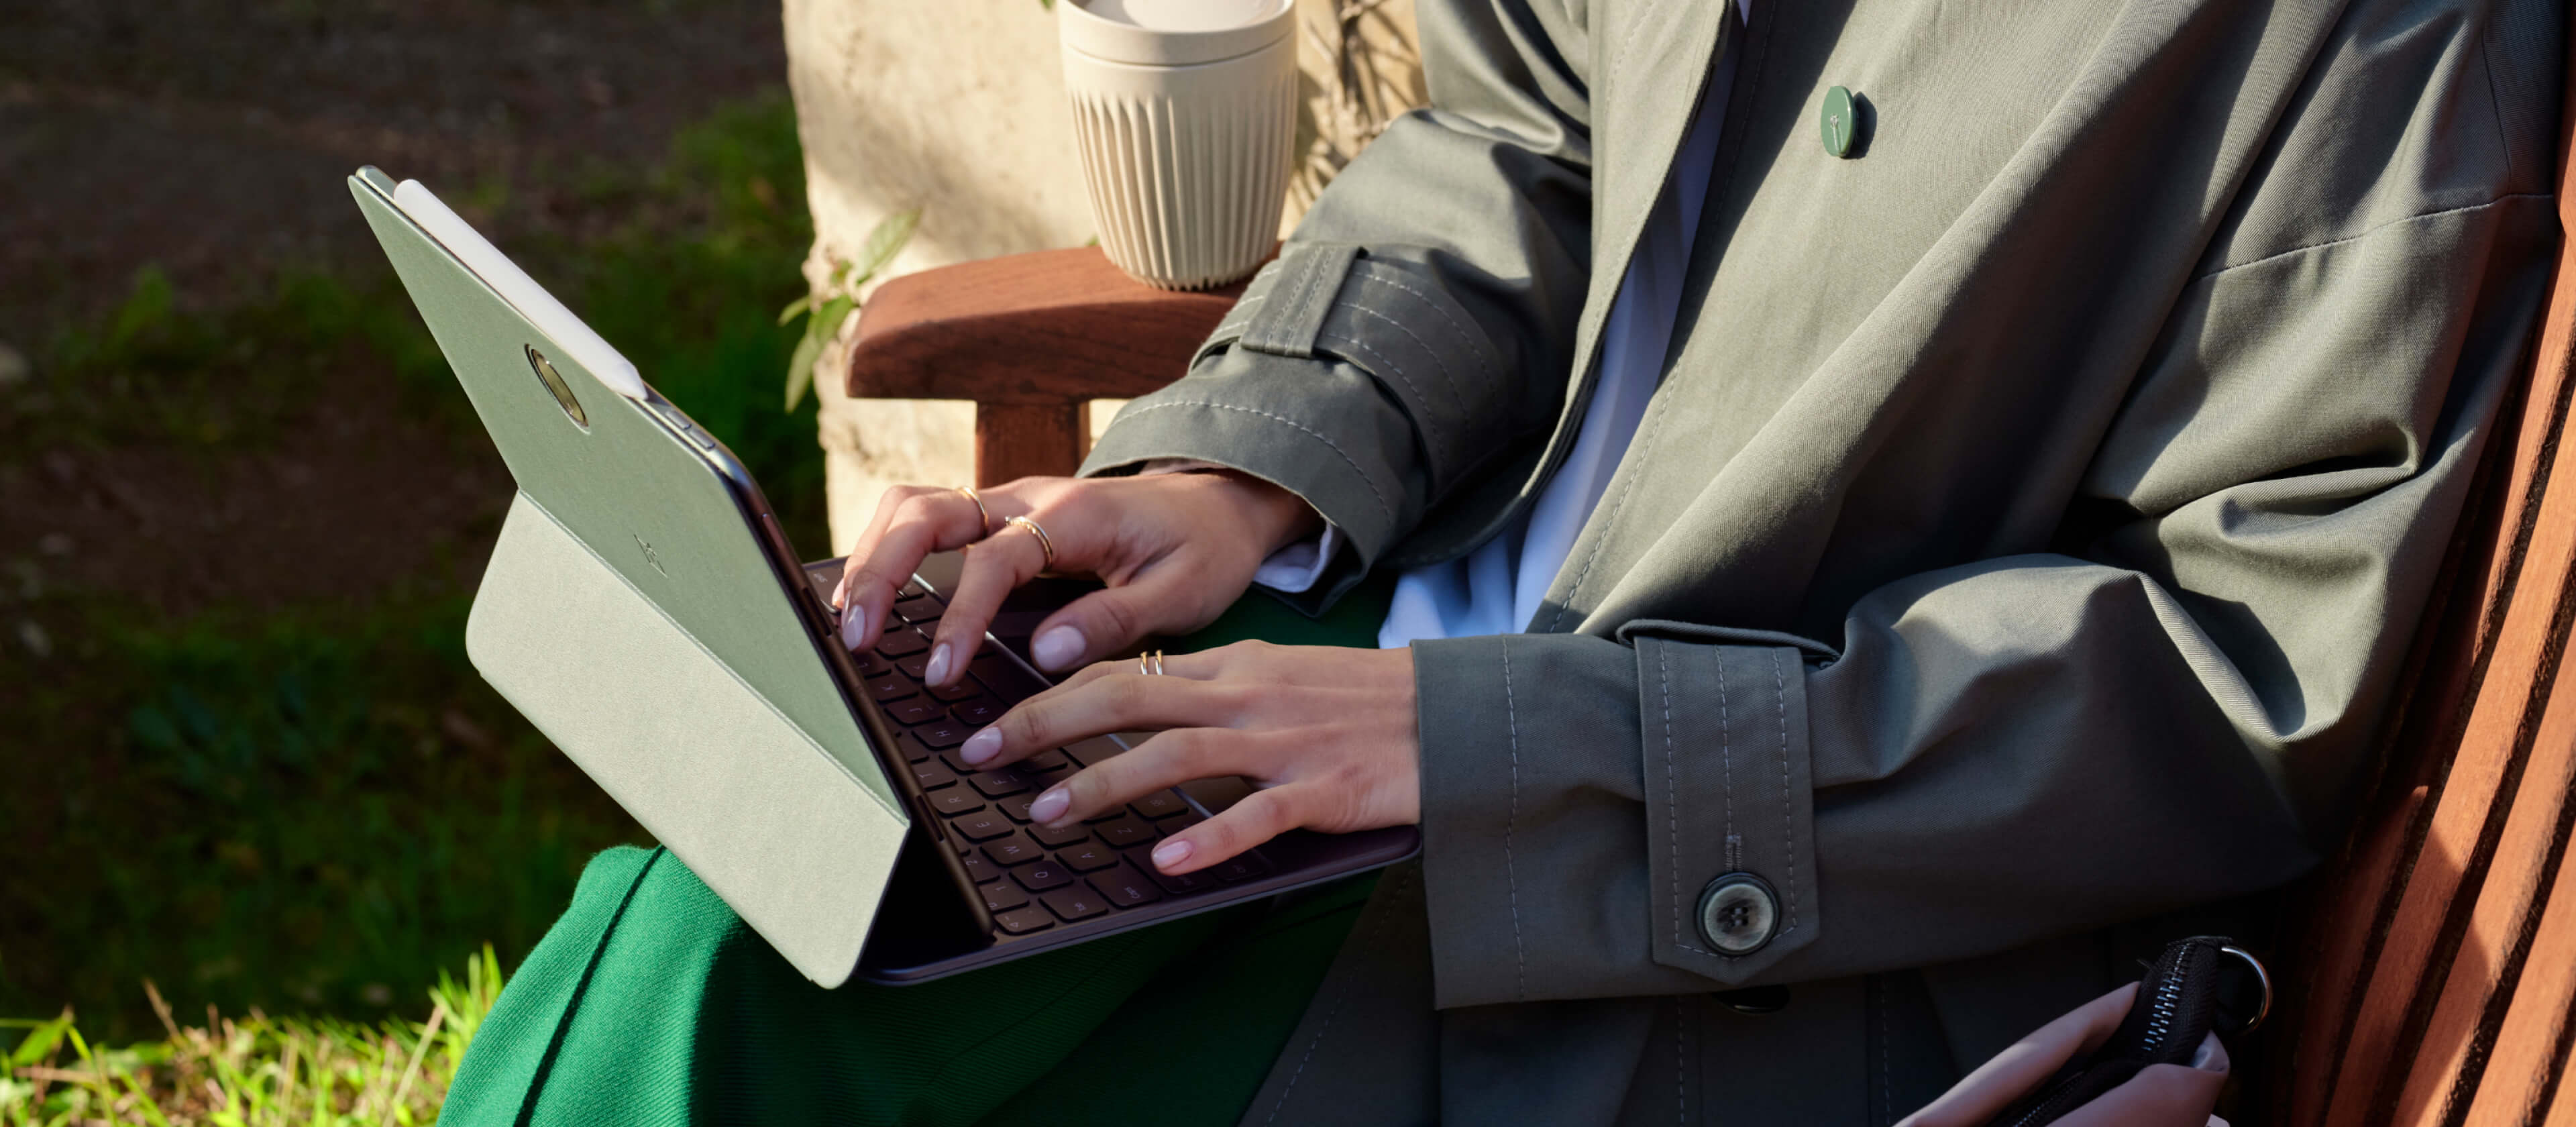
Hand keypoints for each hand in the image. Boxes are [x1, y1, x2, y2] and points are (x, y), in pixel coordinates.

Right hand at [831, 471, 1320, 685]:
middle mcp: (1029, 497)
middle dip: (880, 571)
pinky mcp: (1000, 514)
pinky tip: (871, 595)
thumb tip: (1047, 653)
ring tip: (849, 619)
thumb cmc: (1202, 549)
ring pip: (916, 503)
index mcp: (1074, 516)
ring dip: (873, 554)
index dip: (960, 617)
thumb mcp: (1183, 592)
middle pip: (927, 511)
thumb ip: (1116, 618)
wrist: (1219, 503)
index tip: (939, 673)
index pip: (995, 560)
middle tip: (856, 639)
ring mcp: (1009, 501)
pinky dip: (889, 548)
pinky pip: (928, 516)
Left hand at [954, 641, 1419, 873]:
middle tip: (982, 756)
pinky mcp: (1323, 789)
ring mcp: (1283, 743)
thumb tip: (1129, 707)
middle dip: (1044, 726)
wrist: (1451, 712)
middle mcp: (1245, 696)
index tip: (989, 721)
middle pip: (1127, 699)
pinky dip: (1208, 837)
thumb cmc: (1358, 703)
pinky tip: (1167, 863)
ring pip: (1177, 753)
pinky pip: (1257, 815)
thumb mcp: (1275, 678)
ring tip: (1050, 813)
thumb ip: (1205, 692)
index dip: (1048, 695)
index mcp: (1230, 668)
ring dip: (1106, 783)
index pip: (1122, 671)